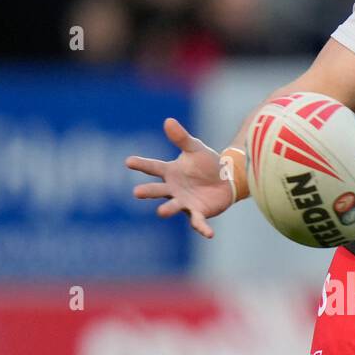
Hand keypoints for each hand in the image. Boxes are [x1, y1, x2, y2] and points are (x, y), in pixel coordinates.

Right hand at [125, 117, 233, 238]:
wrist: (226, 179)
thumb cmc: (206, 163)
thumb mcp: (195, 148)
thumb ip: (181, 138)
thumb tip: (168, 121)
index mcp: (170, 172)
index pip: (153, 167)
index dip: (141, 164)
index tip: (128, 162)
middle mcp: (174, 189)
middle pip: (159, 190)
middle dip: (148, 191)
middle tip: (137, 192)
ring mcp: (185, 202)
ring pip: (174, 207)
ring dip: (168, 209)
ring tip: (161, 212)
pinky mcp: (199, 213)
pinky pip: (199, 222)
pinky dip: (203, 228)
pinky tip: (209, 234)